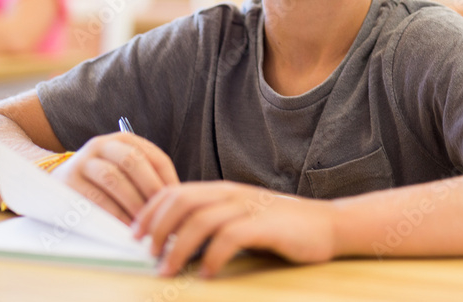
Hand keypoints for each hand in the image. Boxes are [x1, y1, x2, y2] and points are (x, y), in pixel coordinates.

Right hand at [51, 132, 178, 224]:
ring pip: (113, 178)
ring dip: (132, 202)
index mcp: (123, 140)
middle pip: (133, 161)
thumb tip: (176, 200)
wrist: (53, 186)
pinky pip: (94, 197)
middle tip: (162, 212)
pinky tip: (124, 226)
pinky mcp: (68, 181)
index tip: (177, 201)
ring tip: (145, 222)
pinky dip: (113, 213)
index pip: (154, 156)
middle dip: (150, 188)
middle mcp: (102, 145)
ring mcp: (83, 161)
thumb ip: (147, 179)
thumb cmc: (100, 182)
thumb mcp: (123, 171)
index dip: (168, 179)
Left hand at [132, 181, 336, 277]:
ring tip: (168, 270)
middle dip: (157, 228)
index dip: (150, 212)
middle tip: (147, 254)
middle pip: (182, 202)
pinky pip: (230, 237)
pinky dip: (212, 256)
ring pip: (201, 220)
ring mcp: (249, 208)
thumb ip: (211, 221)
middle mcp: (231, 194)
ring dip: (178, 247)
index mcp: (221, 190)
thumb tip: (172, 241)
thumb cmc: (279, 227)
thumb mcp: (240, 217)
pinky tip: (206, 273)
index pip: (175, 192)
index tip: (134, 235)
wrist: (327, 225)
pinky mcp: (266, 226)